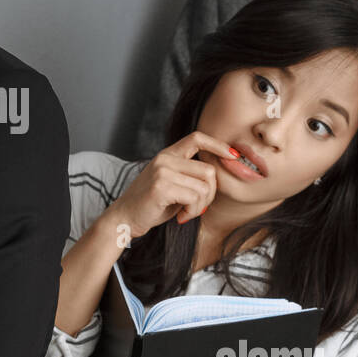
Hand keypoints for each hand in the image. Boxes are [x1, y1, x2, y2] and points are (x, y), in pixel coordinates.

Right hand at [109, 131, 234, 238]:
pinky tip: (180, 217)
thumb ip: (190, 175)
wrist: (125, 218)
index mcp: (167, 155)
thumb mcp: (172, 183)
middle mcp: (165, 159)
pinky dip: (192, 212)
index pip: (197, 138)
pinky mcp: (161, 187)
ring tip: (186, 212)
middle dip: (210, 194)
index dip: (218, 145)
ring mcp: (162, 171)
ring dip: (200, 206)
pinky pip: (194, 198)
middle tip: (197, 207)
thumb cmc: (152, 204)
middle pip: (208, 171)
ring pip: (204, 187)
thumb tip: (219, 175)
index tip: (233, 156)